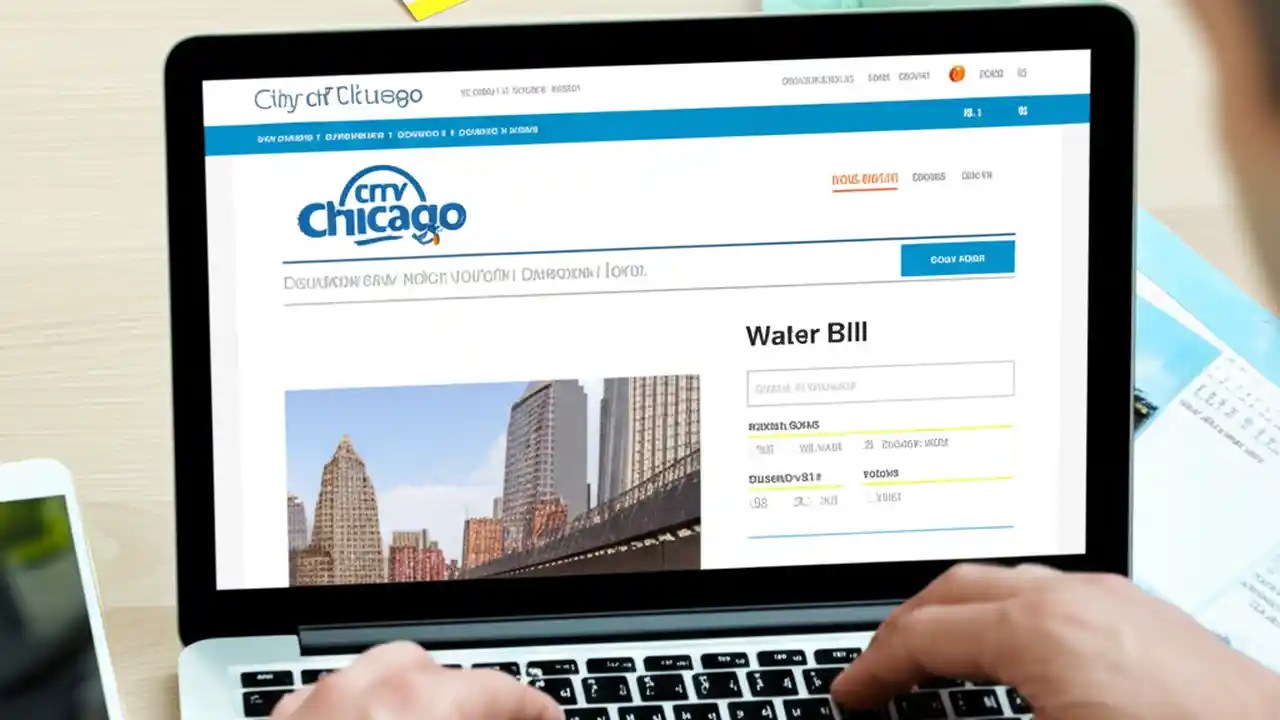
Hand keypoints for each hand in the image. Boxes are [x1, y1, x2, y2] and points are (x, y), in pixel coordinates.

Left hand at [270, 641, 563, 719]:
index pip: (502, 690)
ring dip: (417, 699)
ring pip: (382, 674)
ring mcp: (313, 706)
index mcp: (417, 708)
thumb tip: (515, 716)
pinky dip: (361, 709)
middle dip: (474, 698)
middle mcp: (362, 693)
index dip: (537, 708)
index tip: (552, 719)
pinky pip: (332, 697)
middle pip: (439, 671)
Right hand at [831, 563, 1279, 718]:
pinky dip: (1007, 614)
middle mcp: (1072, 598)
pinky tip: (1012, 650)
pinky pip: (1051, 593)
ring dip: (957, 614)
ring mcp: (1113, 599)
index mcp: (1038, 632)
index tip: (850, 695)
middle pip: (954, 589)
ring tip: (935, 655)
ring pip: (1004, 582)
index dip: (873, 670)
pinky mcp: (1145, 613)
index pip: (922, 637)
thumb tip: (917, 712)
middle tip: (877, 667)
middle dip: (904, 627)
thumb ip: (971, 715)